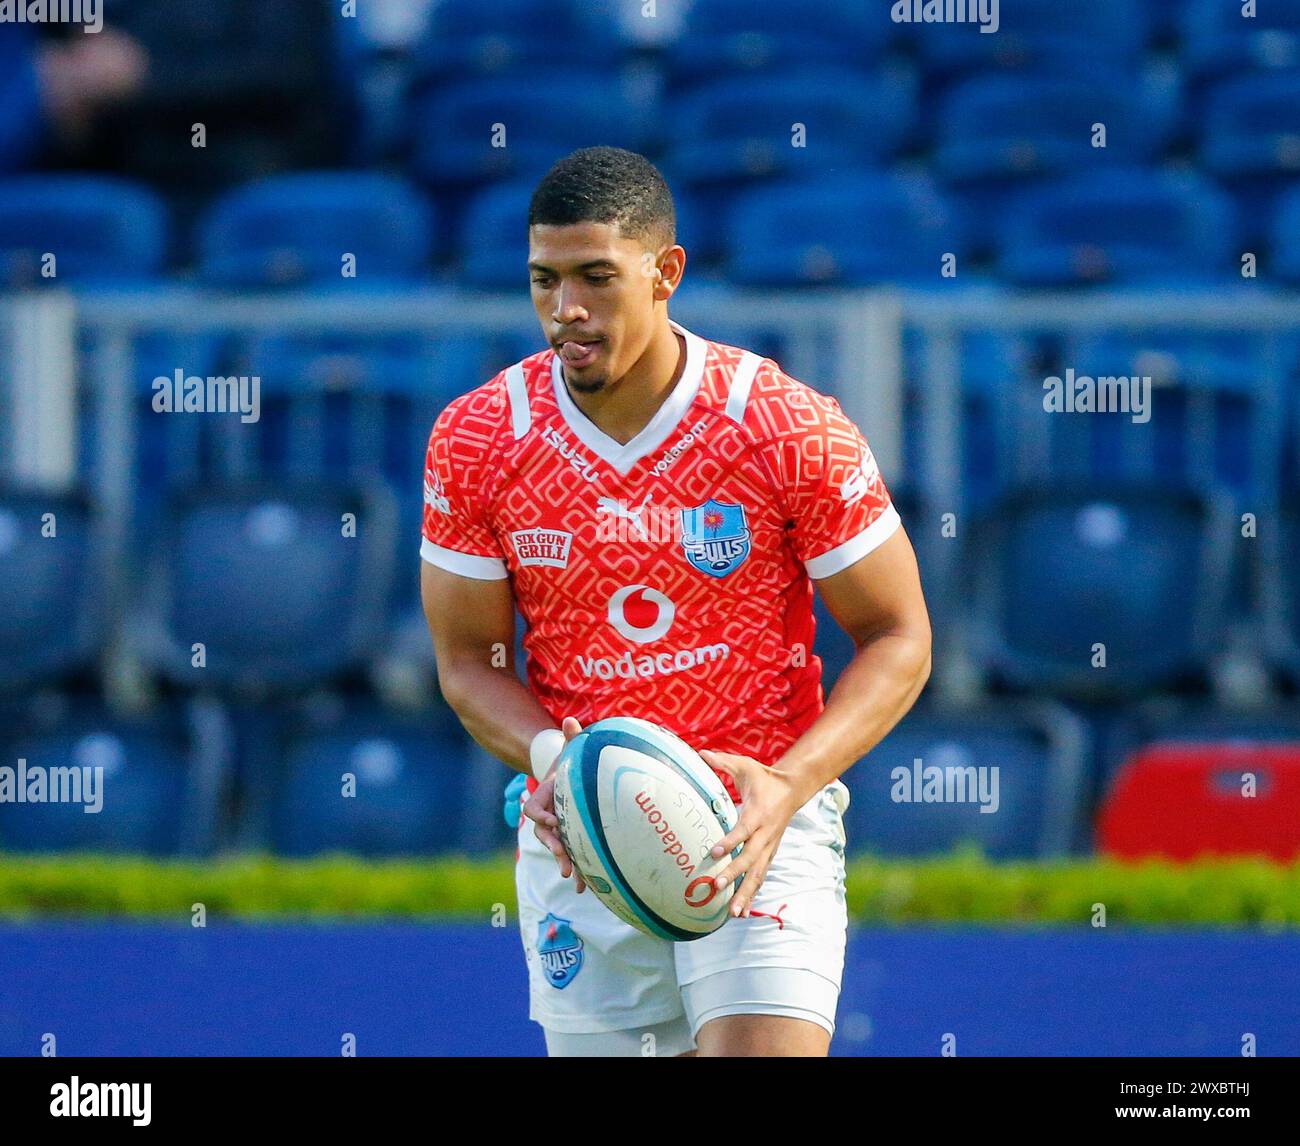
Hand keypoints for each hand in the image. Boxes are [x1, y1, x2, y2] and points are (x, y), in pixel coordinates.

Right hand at [523, 717, 585, 892]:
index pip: (534, 809)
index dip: (541, 816)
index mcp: (545, 797)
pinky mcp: (572, 839)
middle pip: (544, 834)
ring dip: (565, 863)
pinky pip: (572, 856)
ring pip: (557, 849)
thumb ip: (573, 737)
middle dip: (553, 846)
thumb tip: (571, 720)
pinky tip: (586, 888)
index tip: (553, 821)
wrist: (574, 776)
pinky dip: (579, 872)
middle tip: (561, 855)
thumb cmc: (572, 762)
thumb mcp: (572, 750)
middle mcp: (548, 816)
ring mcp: (559, 829)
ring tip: (573, 878)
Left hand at [699, 750, 803, 917]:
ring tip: (733, 912)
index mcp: (757, 814)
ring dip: (745, 893)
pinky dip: (752, 894)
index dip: (730, 841)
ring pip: (757, 874)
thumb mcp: (745, 766)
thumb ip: (723, 762)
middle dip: (735, 874)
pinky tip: (742, 911)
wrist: (793, 789)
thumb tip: (701, 753)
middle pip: (750, 858)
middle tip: (717, 886)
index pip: (743, 830)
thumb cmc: (764, 778)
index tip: (715, 852)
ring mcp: (769, 847)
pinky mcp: (770, 854)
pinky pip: (760, 876)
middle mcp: (765, 834)